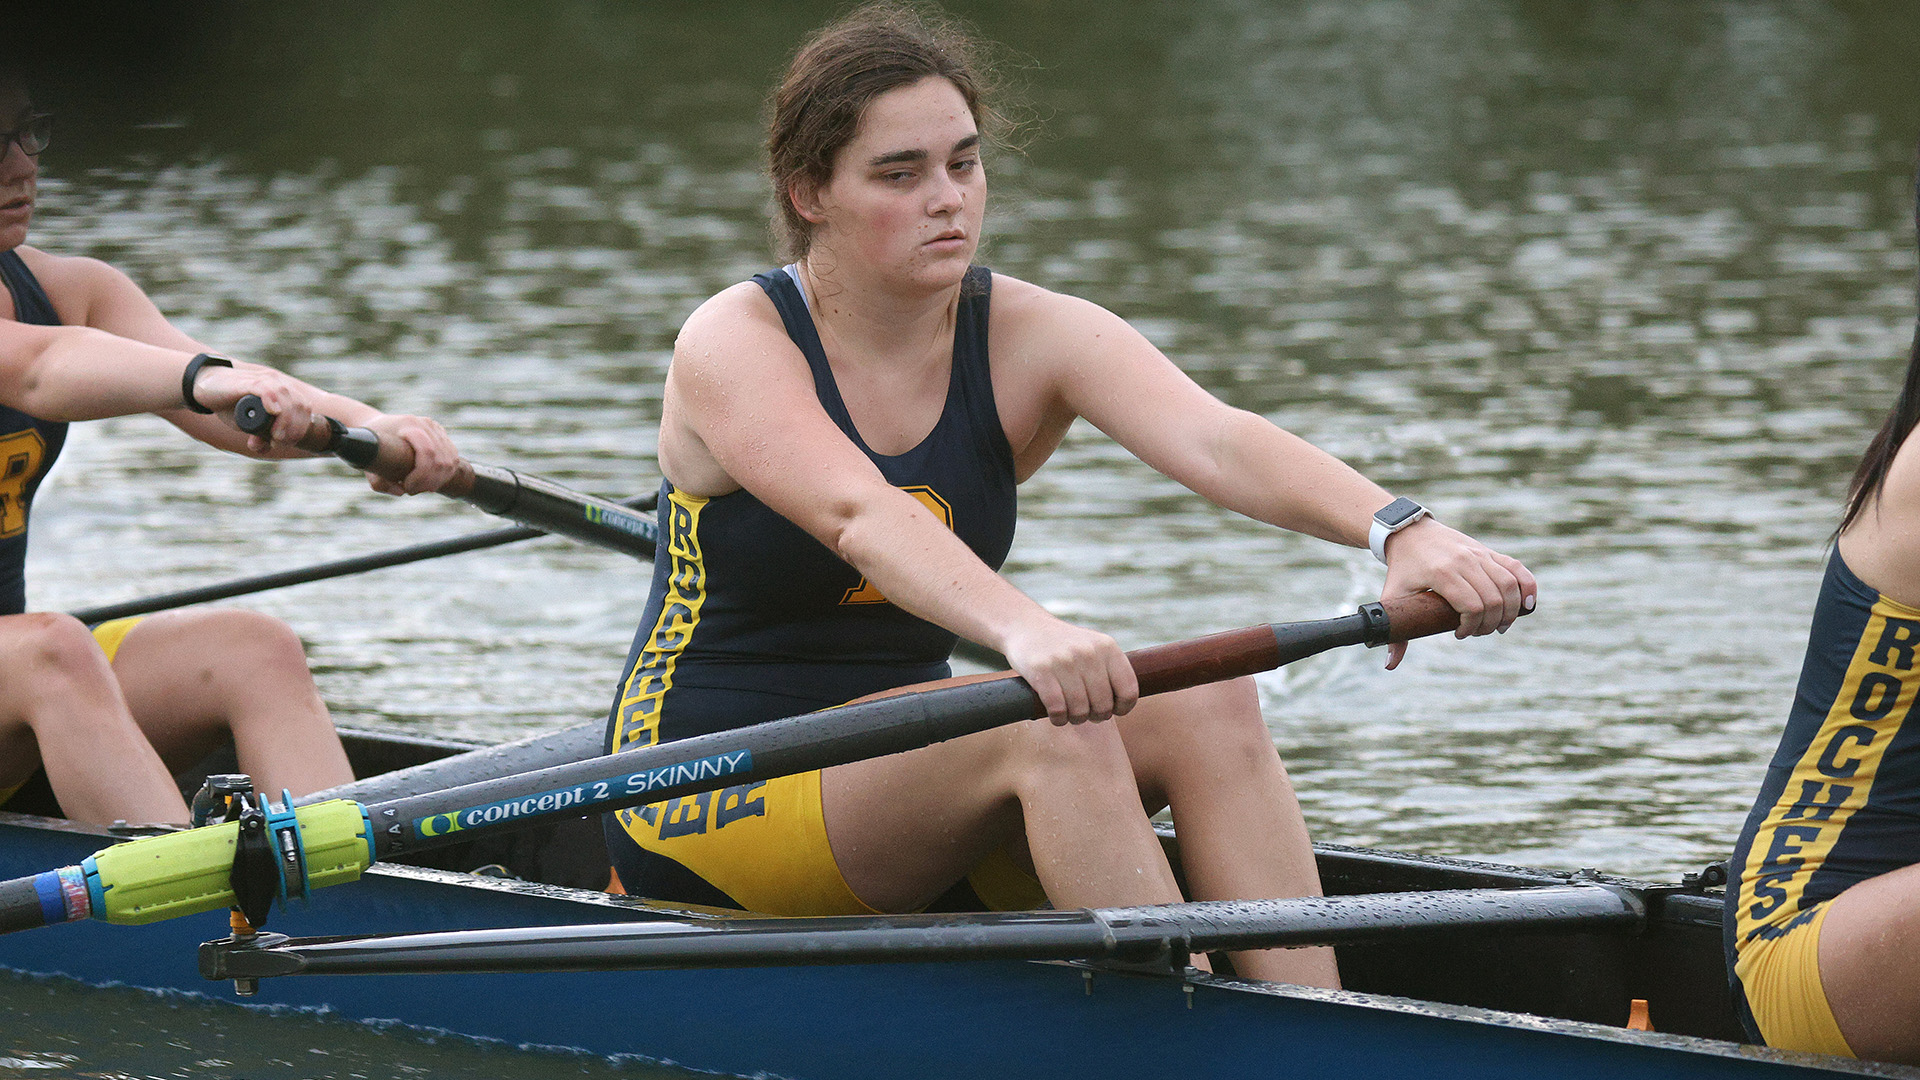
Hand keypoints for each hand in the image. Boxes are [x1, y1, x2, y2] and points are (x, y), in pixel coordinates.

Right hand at [193, 365, 320, 450]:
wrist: (205, 387)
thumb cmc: (228, 404)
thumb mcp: (246, 424)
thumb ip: (259, 435)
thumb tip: (265, 447)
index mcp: (284, 391)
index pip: (304, 408)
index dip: (301, 427)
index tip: (288, 442)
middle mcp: (278, 383)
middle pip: (299, 404)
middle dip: (295, 428)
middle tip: (280, 442)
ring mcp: (264, 380)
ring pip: (286, 398)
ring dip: (285, 421)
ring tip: (276, 436)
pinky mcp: (249, 382)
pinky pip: (267, 390)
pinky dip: (273, 402)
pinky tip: (273, 413)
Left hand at [359, 413, 458, 494]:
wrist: (380, 425)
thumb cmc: (372, 445)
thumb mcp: (367, 463)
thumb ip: (380, 482)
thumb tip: (402, 491)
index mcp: (408, 424)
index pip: (427, 451)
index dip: (421, 475)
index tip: (406, 486)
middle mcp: (426, 424)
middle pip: (441, 460)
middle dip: (429, 482)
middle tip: (412, 490)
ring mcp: (437, 429)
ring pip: (450, 461)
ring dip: (437, 481)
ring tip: (420, 488)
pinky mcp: (443, 436)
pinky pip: (452, 460)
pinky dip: (444, 476)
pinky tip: (430, 483)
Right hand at [998, 612, 1139, 724]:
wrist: (1025, 625)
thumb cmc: (1064, 645)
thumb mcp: (1093, 647)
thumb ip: (1110, 670)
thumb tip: (1125, 704)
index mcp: (1107, 647)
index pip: (1129, 690)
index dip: (1123, 708)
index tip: (1113, 710)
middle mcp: (1088, 652)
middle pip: (1103, 705)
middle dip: (1095, 716)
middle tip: (1086, 713)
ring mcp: (1064, 661)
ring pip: (1080, 710)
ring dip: (1075, 719)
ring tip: (1070, 714)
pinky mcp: (1041, 670)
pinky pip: (1057, 709)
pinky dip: (1058, 719)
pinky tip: (1056, 715)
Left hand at [1380, 517, 1536, 669]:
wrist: (1409, 531)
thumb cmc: (1402, 567)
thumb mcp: (1393, 595)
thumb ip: (1394, 630)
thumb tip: (1390, 665)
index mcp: (1441, 572)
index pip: (1472, 606)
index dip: (1472, 627)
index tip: (1460, 634)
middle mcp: (1464, 560)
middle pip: (1493, 599)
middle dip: (1490, 623)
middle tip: (1479, 632)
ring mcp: (1478, 553)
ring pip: (1508, 585)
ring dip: (1510, 611)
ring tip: (1500, 626)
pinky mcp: (1487, 551)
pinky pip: (1516, 568)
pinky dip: (1527, 586)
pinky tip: (1528, 605)